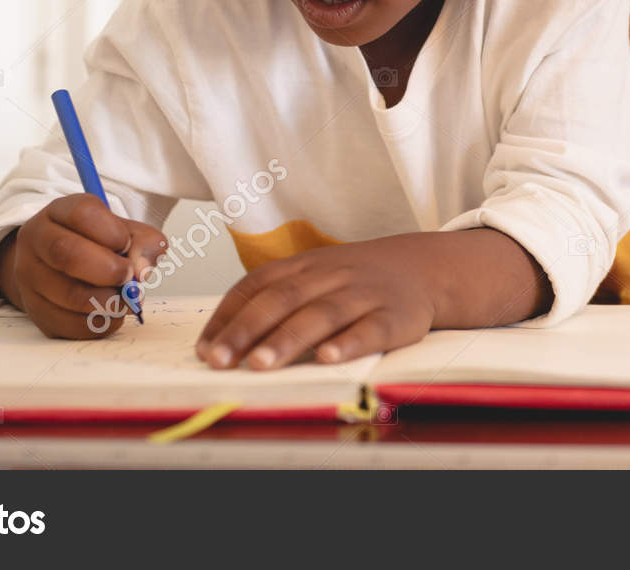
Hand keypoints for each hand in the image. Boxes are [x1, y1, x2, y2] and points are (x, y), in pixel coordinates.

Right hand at [0, 194, 167, 339]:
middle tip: (129, 277)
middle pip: (66, 253)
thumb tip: (142, 270)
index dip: (111, 232)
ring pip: (67, 294)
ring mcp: (30, 277)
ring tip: (125, 299)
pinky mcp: (35, 310)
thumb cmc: (95, 244)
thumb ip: (143, 242)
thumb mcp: (122, 230)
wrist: (56, 266)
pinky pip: (67, 324)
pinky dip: (98, 323)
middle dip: (108, 270)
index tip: (126, 244)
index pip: (82, 213)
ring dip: (107, 301)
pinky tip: (110, 314)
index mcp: (59, 211)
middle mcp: (37, 240)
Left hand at [195, 228, 551, 368]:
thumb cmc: (355, 281)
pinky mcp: (396, 315)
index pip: (257, 285)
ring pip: (322, 314)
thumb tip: (218, 342)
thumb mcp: (315, 276)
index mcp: (304, 265)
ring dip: (288, 339)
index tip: (204, 348)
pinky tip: (329, 358)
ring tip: (260, 364)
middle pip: (283, 299)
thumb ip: (274, 300)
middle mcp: (330, 275)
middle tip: (218, 360)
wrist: (425, 267)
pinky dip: (349, 342)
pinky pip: (371, 328)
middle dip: (247, 330)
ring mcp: (364, 293)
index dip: (229, 316)